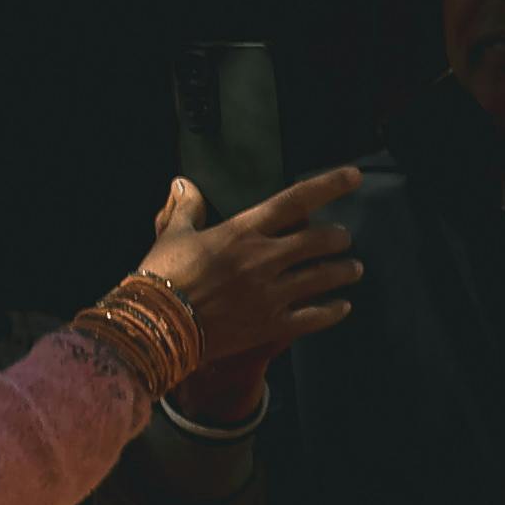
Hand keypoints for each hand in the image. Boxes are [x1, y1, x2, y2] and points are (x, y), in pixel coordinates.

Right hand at [128, 166, 362, 374]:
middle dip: (338, 238)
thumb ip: (185, 208)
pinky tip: (342, 308)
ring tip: (352, 270)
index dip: (328, 185)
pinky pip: (314, 316)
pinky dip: (333, 311)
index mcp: (242, 232)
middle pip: (320, 240)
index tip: (352, 177)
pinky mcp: (270, 325)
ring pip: (325, 277)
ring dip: (344, 271)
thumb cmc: (158, 278)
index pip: (295, 200)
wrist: (153, 327)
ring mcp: (271, 294)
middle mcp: (264, 259)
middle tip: (343, 239)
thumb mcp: (171, 236)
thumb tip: (183, 184)